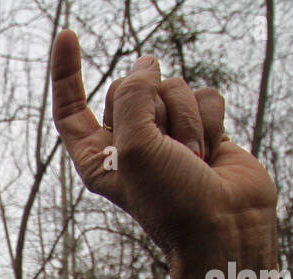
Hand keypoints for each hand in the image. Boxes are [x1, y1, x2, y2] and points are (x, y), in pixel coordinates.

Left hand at [50, 30, 275, 262]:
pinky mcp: (203, 130)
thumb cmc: (172, 200)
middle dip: (152, 106)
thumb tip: (146, 66)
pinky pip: (204, 95)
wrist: (225, 229)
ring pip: (172, 88)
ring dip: (186, 119)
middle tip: (166, 147)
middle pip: (129, 87)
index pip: (71, 108)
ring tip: (192, 158)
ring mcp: (167, 135)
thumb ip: (132, 97)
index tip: (67, 35)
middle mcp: (129, 143)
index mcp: (97, 155)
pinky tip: (213, 152)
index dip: (66, 73)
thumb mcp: (135, 147)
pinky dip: (211, 120)